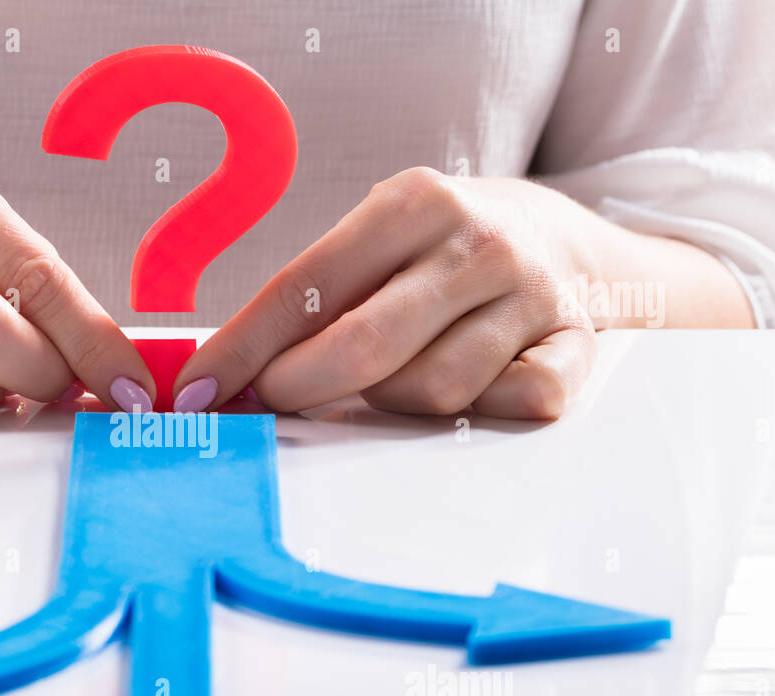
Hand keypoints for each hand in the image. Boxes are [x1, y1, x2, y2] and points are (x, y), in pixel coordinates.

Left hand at [173, 167, 607, 418]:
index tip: (198, 391)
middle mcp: (478, 243)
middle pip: (364, 347)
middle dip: (299, 387)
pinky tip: (472, 384)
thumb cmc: (438, 253)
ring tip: (395, 373)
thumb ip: (314, 297)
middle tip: (272, 401)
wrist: (561, 241)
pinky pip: (512, 407)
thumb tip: (227, 375)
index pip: (306, 286)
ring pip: (431, 391)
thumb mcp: (377, 241)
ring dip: (393, 401)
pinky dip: (480, 412)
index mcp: (414, 203)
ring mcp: (533, 295)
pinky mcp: (576, 345)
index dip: (243, 347)